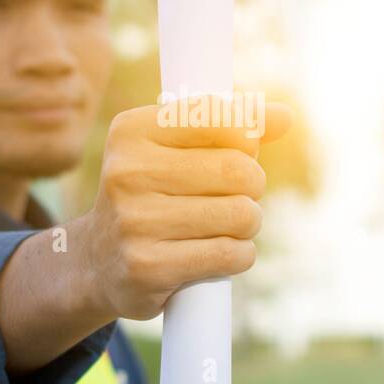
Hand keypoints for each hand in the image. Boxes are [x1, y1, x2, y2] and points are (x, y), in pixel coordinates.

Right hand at [77, 95, 292, 318]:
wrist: (98, 262)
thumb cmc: (152, 195)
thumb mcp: (176, 150)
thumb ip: (230, 126)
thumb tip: (285, 116)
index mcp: (131, 132)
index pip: (217, 116)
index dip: (246, 136)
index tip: (241, 150)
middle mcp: (127, 173)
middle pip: (239, 170)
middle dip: (251, 186)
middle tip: (232, 197)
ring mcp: (134, 222)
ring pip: (242, 214)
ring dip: (247, 224)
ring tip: (223, 227)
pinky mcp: (148, 267)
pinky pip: (231, 255)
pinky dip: (239, 255)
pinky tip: (219, 254)